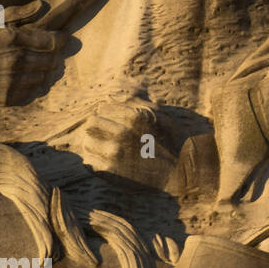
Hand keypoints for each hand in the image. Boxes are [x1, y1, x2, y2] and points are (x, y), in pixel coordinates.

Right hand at [0, 1, 67, 107]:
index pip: (54, 42)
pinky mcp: (9, 97)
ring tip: (31, 66)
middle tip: (45, 54)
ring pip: (46, 77)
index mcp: (13, 39)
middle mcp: (16, 60)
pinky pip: (35, 92)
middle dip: (52, 56)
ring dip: (42, 72)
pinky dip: (33, 86)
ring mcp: (13, 81)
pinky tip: (22, 79)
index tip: (59, 39)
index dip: (60, 40)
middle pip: (54, 61)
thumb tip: (41, 5)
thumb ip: (17, 14)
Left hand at [59, 96, 176, 188]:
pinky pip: (89, 162)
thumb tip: (113, 95)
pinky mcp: (110, 172)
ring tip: (108, 148)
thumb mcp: (160, 115)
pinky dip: (96, 160)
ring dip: (95, 144)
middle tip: (108, 134)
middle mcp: (122, 134)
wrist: (181, 171)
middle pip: (91, 124)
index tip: (116, 121)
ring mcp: (114, 153)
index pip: (103, 109)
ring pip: (87, 143)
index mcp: (134, 117)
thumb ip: (136, 103)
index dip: (109, 114)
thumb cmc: (172, 140)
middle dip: (98, 127)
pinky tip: (109, 161)